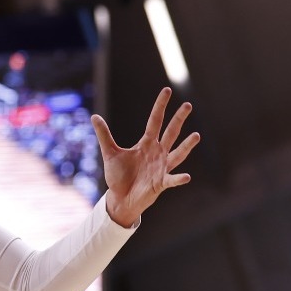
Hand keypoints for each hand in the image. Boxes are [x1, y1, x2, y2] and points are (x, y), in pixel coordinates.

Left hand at [94, 88, 198, 227]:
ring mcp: (161, 167)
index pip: (155, 120)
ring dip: (187, 146)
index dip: (160, 106)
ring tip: (197, 136)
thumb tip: (94, 116)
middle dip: (178, 119)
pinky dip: (179, 178)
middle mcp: (157, 153)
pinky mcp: (161, 183)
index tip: (167, 91)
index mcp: (146, 144)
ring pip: (177, 153)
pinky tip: (187, 176)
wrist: (120, 199)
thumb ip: (104, 135)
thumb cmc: (118, 177)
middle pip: (171, 132)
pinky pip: (172, 180)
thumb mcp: (110, 154)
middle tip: (188, 105)